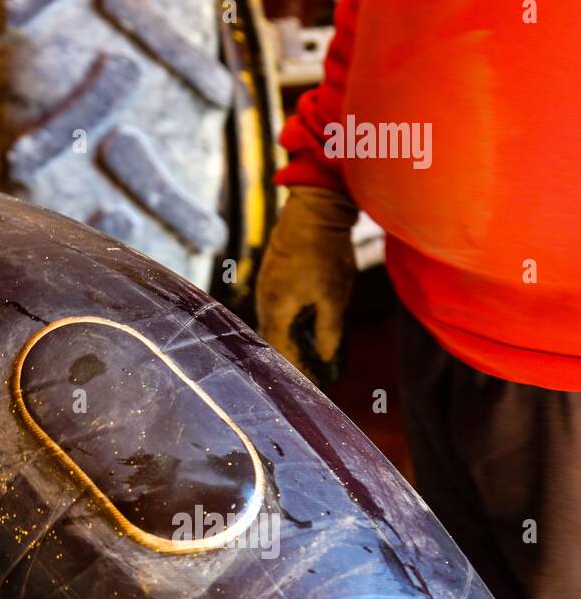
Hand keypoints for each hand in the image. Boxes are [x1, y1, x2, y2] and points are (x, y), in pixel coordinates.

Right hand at [256, 186, 357, 385]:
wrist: (312, 211)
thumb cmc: (325, 255)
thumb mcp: (334, 298)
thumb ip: (330, 333)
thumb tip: (328, 362)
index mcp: (277, 312)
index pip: (284, 355)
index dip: (302, 373)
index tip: (321, 387)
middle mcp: (265, 303)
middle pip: (278, 343)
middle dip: (298, 361)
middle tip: (320, 376)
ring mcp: (267, 289)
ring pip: (278, 327)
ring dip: (296, 343)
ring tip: (317, 356)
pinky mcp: (273, 278)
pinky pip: (280, 310)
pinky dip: (294, 325)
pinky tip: (309, 326)